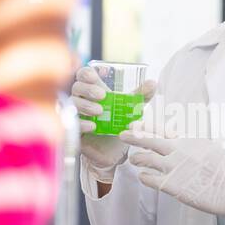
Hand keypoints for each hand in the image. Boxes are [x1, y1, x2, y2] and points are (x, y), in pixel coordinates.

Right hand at [71, 66, 156, 180]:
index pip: (84, 75)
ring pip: (73, 104)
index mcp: (94, 91)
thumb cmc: (120, 124)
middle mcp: (83, 100)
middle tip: (102, 96)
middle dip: (88, 89)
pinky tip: (92, 126)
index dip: (86, 73)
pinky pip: (73, 124)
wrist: (116, 151)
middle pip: (77, 87)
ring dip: (85, 105)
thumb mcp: (132, 109)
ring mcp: (77, 115)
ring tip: (99, 111)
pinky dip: (82, 123)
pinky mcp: (75, 131)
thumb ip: (141, 96)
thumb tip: (152, 83)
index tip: (94, 76)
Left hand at [121, 129, 224, 216]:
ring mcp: (173, 167)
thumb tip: (183, 142)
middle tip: (123, 134)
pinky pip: (149, 179)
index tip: (135, 123)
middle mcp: (179, 150)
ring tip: (133, 159)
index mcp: (188, 140)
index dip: (146, 126)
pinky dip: (144, 177)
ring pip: (145, 159)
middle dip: (133, 136)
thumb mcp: (210, 149)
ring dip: (137, 158)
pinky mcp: (170, 185)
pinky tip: (143, 176)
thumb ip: (193, 145)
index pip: (162, 129)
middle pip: (149, 140)